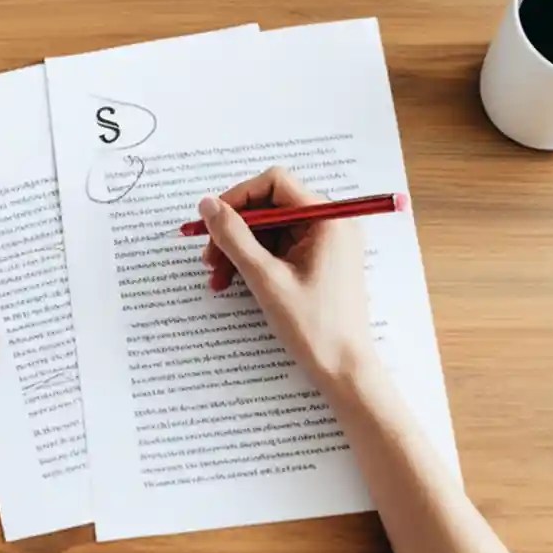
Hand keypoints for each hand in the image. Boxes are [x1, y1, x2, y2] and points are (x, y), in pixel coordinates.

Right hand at [198, 167, 375, 387]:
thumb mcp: (266, 278)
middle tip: (209, 257)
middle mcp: (330, 224)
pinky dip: (255, 262)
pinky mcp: (319, 263)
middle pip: (270, 207)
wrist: (344, 370)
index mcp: (327, 219)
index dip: (239, 197)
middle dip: (235, 230)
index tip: (213, 221)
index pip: (275, 183)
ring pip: (271, 231)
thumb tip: (208, 205)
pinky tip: (234, 282)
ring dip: (240, 250)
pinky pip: (280, 250)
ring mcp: (326, 244)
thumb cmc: (314, 327)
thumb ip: (234, 237)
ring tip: (217, 277)